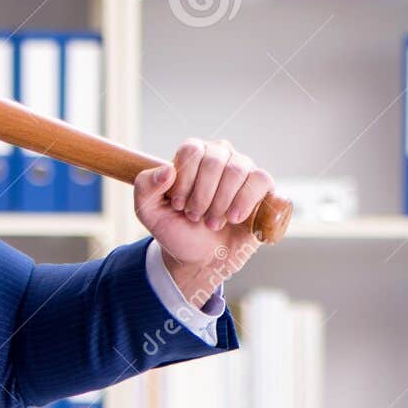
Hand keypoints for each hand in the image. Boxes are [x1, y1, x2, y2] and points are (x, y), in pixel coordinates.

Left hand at [133, 137, 272, 302]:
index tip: (179, 205)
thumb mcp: (149, 212)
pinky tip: (234, 218)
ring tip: (213, 222)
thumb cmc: (177, 230)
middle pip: (214, 160)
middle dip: (202, 196)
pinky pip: (260, 180)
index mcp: (192, 155)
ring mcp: (243, 168)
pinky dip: (245, 201)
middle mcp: (219, 155)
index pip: (191, 150)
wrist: (202, 257)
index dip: (184, 181)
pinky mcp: (263, 186)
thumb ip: (145, 187)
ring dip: (221, 202)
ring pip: (237, 170)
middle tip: (195, 216)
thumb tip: (167, 170)